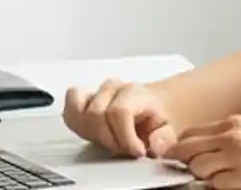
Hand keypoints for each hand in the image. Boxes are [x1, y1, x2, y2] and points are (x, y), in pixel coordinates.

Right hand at [62, 78, 177, 158]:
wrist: (156, 106)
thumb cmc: (158, 117)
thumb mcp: (171, 128)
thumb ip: (165, 137)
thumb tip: (156, 143)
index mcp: (134, 92)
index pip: (118, 111)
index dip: (125, 137)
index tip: (136, 151)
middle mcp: (113, 89)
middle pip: (96, 114)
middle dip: (110, 139)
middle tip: (125, 148)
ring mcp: (96, 94)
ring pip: (78, 112)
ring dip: (93, 133)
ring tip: (110, 140)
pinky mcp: (82, 102)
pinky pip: (69, 108)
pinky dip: (77, 124)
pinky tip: (94, 133)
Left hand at [163, 115, 240, 189]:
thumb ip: (233, 136)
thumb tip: (210, 148)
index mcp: (235, 123)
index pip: (190, 133)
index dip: (183, 148)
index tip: (182, 157)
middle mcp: (232, 137)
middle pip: (186, 150)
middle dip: (186, 161)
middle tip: (194, 171)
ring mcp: (236, 158)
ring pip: (198, 169)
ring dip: (204, 176)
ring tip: (222, 178)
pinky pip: (216, 186)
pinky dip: (219, 187)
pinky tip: (234, 184)